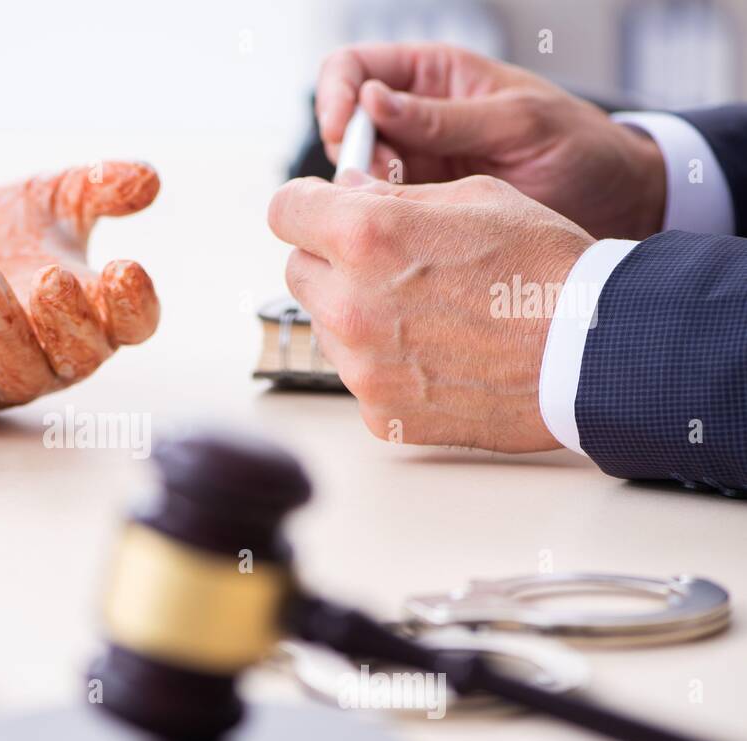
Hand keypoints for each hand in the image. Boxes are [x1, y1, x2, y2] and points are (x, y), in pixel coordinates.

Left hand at [0, 161, 160, 415]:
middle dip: (67, 319)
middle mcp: (55, 356)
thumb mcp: (47, 199)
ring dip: (3, 327)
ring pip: (17, 373)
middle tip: (50, 276)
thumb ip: (97, 188)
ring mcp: (2, 377)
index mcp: (91, 313)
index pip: (131, 324)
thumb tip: (149, 180)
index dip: (134, 304)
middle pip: (79, 356)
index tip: (124, 266)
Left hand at [268, 173, 593, 451]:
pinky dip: (384, 364)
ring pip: (326, 326)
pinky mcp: (378, 411)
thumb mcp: (474, 197)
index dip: (305, 206)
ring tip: (426, 311)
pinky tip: (437, 354)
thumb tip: (346, 191)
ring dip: (355, 313)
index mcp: (365, 236)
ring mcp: (361, 366)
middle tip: (389, 263)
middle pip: (298, 270)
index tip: (321, 212)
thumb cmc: (544, 266)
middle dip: (331, 260)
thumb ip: (395, 197)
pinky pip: (358, 376)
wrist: (593, 354)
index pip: (284, 210)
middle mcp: (349, 303)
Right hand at [316, 43, 665, 239]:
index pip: (355, 68)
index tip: (343, 131)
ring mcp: (419, 163)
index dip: (337, 95)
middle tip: (380, 178)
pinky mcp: (425, 206)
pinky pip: (383, 209)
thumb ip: (443, 117)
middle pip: (346, 124)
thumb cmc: (581, 148)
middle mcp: (417, 116)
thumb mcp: (516, 123)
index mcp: (436, 75)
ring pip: (357, 172)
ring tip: (400, 204)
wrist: (616, 203)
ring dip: (364, 190)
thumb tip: (371, 100)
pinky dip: (382, 219)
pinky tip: (407, 227)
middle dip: (350, 151)